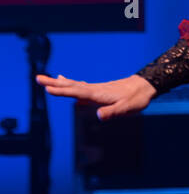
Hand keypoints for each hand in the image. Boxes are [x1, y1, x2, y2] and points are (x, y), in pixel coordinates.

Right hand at [34, 72, 156, 119]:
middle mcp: (94, 89)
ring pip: (74, 85)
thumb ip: (112, 112)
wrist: (145, 86)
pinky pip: (81, 87)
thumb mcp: (127, 108)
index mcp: (98, 94)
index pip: (76, 92)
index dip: (62, 91)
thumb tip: (98, 115)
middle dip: (54, 83)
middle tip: (38, 78)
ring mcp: (96, 89)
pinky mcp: (99, 90)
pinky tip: (67, 83)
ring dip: (59, 83)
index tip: (47, 89)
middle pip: (71, 86)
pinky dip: (71, 84)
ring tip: (46, 79)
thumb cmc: (137, 98)